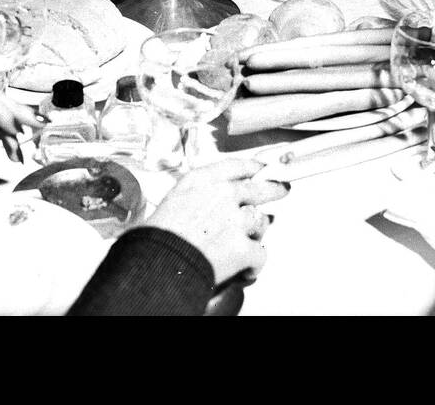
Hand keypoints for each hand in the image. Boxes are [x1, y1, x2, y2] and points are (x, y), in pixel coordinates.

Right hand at [142, 159, 288, 285]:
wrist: (157, 264)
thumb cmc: (155, 238)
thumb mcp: (168, 203)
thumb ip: (191, 199)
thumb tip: (196, 207)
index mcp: (200, 180)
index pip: (236, 166)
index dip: (253, 167)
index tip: (261, 168)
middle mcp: (222, 194)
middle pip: (259, 187)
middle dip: (272, 190)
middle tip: (280, 191)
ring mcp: (235, 219)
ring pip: (261, 221)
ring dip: (257, 233)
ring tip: (250, 242)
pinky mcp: (242, 246)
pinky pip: (260, 253)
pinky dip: (255, 264)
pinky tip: (247, 268)